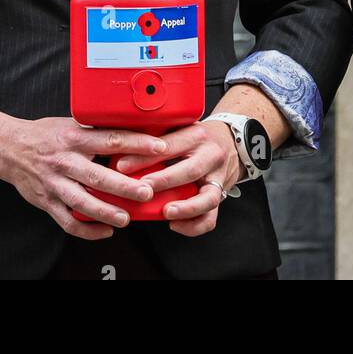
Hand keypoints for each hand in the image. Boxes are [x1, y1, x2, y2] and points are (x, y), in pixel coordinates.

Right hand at [0, 113, 170, 239]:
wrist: (9, 148)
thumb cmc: (47, 134)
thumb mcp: (72, 123)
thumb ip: (98, 130)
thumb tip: (136, 126)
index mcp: (75, 137)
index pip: (111, 139)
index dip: (136, 144)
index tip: (159, 148)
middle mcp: (64, 161)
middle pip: (98, 176)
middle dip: (124, 186)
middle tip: (147, 191)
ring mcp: (54, 183)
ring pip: (82, 202)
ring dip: (105, 212)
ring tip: (126, 218)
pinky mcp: (46, 202)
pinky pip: (67, 220)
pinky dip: (86, 230)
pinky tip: (105, 231)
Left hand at [114, 120, 243, 237]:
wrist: (232, 140)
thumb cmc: (198, 137)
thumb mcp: (181, 128)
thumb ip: (158, 136)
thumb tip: (120, 147)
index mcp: (196, 135)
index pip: (169, 145)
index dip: (145, 156)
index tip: (121, 166)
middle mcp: (210, 155)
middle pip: (189, 170)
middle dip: (164, 181)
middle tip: (142, 189)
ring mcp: (218, 177)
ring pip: (208, 197)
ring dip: (186, 207)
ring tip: (166, 212)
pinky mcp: (220, 195)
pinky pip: (211, 217)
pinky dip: (194, 225)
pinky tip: (175, 225)